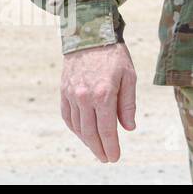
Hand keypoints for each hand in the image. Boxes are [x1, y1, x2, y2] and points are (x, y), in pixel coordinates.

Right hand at [60, 42, 137, 161]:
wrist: (89, 35)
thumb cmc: (114, 55)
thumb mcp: (129, 76)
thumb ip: (128, 104)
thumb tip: (128, 128)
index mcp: (103, 94)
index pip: (106, 129)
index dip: (110, 145)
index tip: (114, 157)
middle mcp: (84, 98)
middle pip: (90, 132)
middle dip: (98, 148)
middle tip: (106, 158)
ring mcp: (71, 95)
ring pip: (77, 127)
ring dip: (87, 141)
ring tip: (97, 148)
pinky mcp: (63, 92)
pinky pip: (67, 117)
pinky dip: (75, 128)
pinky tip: (83, 133)